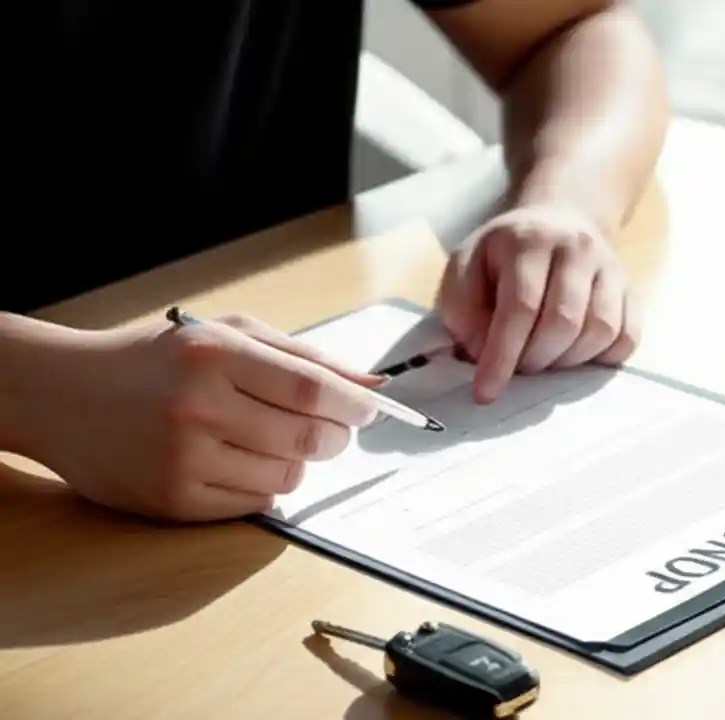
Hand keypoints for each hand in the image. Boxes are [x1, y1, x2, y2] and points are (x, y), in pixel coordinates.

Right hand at [27, 314, 384, 521]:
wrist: (64, 395)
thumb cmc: (157, 360)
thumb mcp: (226, 335)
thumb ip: (303, 357)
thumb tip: (373, 384)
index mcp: (214, 355)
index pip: (310, 389)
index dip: (352, 405)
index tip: (370, 411)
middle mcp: (198, 407)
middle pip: (306, 438)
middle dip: (334, 437)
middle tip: (329, 429)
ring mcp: (183, 458)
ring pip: (287, 475)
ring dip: (298, 462)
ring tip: (271, 440)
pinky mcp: (173, 500)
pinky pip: (255, 503)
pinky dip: (265, 485)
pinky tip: (240, 461)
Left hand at [435, 204, 640, 402]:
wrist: (561, 218)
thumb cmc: (505, 253)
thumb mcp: (466, 266)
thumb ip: (463, 308)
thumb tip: (482, 352)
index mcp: (528, 240)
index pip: (520, 307)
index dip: (502, 356)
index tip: (486, 393)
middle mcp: (576, 248)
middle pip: (563, 322)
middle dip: (535, 360)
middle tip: (518, 367)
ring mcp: (610, 267)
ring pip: (600, 331)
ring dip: (568, 361)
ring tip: (545, 358)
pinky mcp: (630, 288)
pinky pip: (627, 336)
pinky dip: (603, 358)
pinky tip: (576, 353)